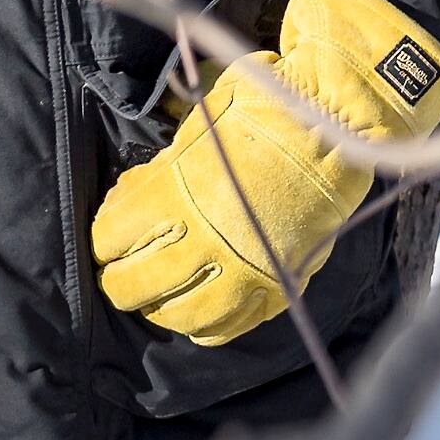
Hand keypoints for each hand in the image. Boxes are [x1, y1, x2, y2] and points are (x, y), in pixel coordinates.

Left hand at [90, 0, 439, 346]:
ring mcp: (241, 269)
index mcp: (176, 194)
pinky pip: (230, 326)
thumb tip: (134, 191)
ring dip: (159, 309)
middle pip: (136, 283)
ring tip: (155, 301)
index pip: (113, 234)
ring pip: (179, 314)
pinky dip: (206, 328)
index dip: (104, 238)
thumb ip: (163, 165)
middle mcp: (204, 239)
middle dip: (119, 281)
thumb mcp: (201, 123)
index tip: (108, 238)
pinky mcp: (274, 286)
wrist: (334, 130)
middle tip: (118, 276)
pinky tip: (196, 321)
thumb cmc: (265, 111)